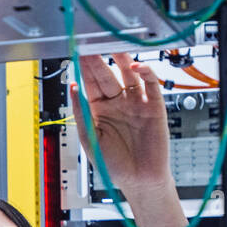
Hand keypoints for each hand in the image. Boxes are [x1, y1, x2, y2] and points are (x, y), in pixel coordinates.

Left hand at [70, 54, 172, 192]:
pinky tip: (134, 66)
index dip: (84, 68)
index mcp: (99, 109)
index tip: (76, 53)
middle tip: (91, 44)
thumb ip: (81, 113)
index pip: (90, 83)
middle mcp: (118, 102)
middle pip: (107, 74)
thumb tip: (72, 88)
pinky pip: (151, 84)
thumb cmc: (113, 165)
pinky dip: (145, 73)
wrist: (139, 182)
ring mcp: (136, 102)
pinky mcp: (154, 106)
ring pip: (128, 74)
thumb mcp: (89, 138)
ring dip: (121, 59)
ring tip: (112, 45)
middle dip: (98, 60)